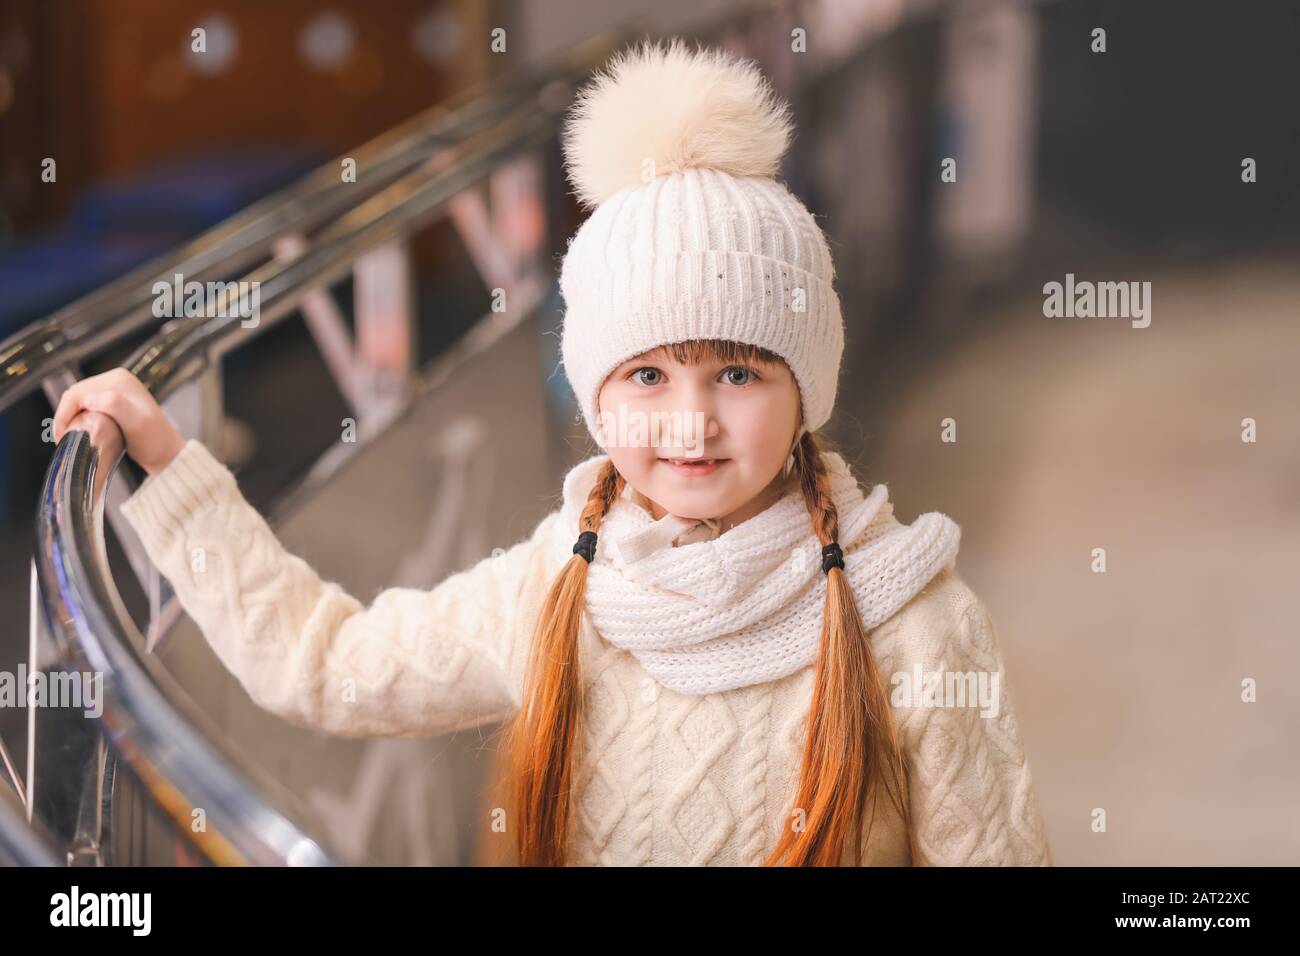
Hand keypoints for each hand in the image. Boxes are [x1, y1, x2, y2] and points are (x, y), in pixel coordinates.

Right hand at [51, 368, 186, 475]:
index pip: (77, 392)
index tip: (61, 437)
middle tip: (61, 440)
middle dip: (64, 416)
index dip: (64, 414)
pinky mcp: (114, 399)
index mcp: (118, 380)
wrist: (166, 453)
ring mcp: (115, 388)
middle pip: (76, 394)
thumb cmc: (153, 442)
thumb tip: (89, 398)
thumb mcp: (137, 424)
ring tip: (67, 437)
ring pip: (79, 400)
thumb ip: (115, 406)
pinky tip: (78, 430)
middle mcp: (116, 379)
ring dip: (70, 417)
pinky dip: (78, 417)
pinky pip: (87, 404)